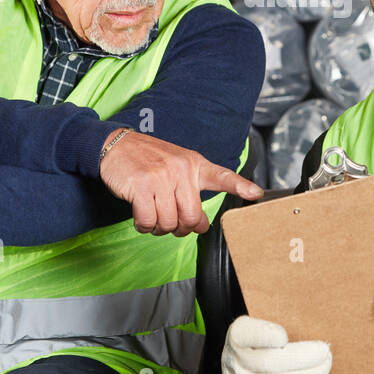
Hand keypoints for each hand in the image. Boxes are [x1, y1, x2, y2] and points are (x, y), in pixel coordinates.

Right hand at [98, 130, 263, 236]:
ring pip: (169, 222)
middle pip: (192, 216)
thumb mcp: (178, 164)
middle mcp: (181, 170)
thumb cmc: (149, 160)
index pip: (222, 176)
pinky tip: (141, 217)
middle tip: (172, 225)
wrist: (117, 145)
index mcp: (194, 164)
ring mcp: (161, 177)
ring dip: (159, 228)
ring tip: (153, 217)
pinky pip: (148, 221)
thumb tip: (201, 224)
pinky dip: (144, 226)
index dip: (240, 186)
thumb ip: (191, 188)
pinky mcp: (141, 186)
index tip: (256, 193)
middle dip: (181, 228)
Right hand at [221, 316, 331, 373]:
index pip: (245, 334)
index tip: (284, 336)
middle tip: (324, 351)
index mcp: (238, 335)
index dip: (265, 335)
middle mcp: (235, 360)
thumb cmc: (261, 345)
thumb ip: (280, 325)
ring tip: (324, 366)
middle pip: (269, 362)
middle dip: (303, 358)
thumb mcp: (262, 327)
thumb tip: (312, 325)